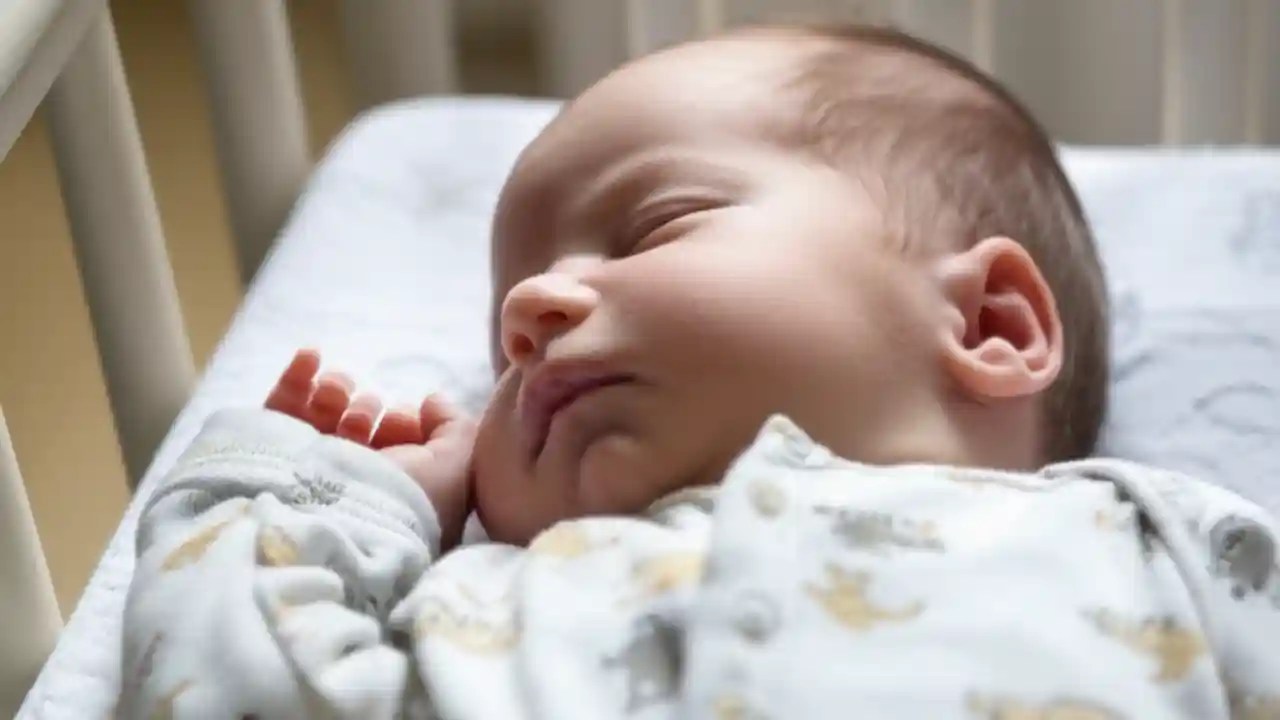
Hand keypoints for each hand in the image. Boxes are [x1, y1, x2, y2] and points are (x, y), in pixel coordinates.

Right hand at [265, 349, 475, 549]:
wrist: (343, 531)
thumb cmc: (408, 502)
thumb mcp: (456, 465)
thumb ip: (454, 428)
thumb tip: (433, 402)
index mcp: (394, 494)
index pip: (394, 449)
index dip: (403, 425)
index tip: (403, 419)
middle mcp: (351, 485)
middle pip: (356, 430)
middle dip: (365, 408)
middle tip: (366, 412)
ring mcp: (309, 473)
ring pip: (320, 417)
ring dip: (335, 390)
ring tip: (337, 390)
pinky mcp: (272, 458)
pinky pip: (280, 412)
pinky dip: (296, 378)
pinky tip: (310, 356)